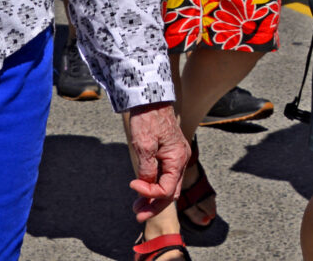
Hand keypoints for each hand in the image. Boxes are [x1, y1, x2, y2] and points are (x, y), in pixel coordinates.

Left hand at [124, 103, 189, 221]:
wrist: (150, 97)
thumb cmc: (147, 119)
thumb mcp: (144, 145)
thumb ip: (147, 169)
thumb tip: (147, 186)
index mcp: (177, 159)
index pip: (166, 189)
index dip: (149, 194)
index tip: (132, 186)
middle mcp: (180, 160)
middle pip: (170, 192)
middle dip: (153, 205)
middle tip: (137, 215)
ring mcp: (176, 157)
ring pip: (168, 185)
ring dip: (153, 198)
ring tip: (137, 207)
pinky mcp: (169, 153)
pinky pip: (165, 176)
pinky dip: (154, 185)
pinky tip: (143, 189)